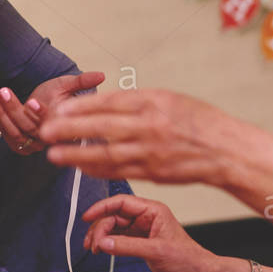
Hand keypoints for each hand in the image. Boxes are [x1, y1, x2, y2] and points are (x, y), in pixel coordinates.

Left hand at [0, 71, 105, 154]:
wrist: (44, 103)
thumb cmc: (56, 95)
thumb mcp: (69, 85)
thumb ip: (83, 81)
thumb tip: (101, 75)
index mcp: (62, 126)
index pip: (52, 124)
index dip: (41, 114)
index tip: (32, 101)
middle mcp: (48, 137)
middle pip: (29, 128)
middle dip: (14, 109)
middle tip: (4, 92)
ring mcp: (34, 143)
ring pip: (16, 132)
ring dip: (3, 114)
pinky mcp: (21, 143)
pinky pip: (7, 134)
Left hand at [39, 88, 231, 184]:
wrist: (226, 150)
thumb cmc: (198, 121)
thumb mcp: (170, 99)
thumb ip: (138, 101)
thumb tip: (104, 103)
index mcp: (153, 102)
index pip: (109, 102)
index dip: (81, 106)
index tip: (60, 107)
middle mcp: (150, 126)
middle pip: (102, 128)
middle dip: (70, 129)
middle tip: (46, 131)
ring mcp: (151, 151)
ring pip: (106, 154)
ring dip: (76, 155)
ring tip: (54, 155)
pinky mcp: (153, 172)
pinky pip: (119, 171)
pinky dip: (97, 170)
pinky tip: (80, 169)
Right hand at [82, 194, 218, 271]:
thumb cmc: (188, 259)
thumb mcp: (156, 251)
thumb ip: (127, 246)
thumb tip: (104, 242)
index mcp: (153, 211)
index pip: (121, 203)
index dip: (102, 208)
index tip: (87, 217)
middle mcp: (146, 218)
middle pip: (114, 216)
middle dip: (100, 228)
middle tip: (94, 244)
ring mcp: (142, 231)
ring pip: (114, 228)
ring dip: (101, 237)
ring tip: (94, 249)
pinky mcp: (140, 243)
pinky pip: (118, 239)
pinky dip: (108, 244)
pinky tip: (102, 250)